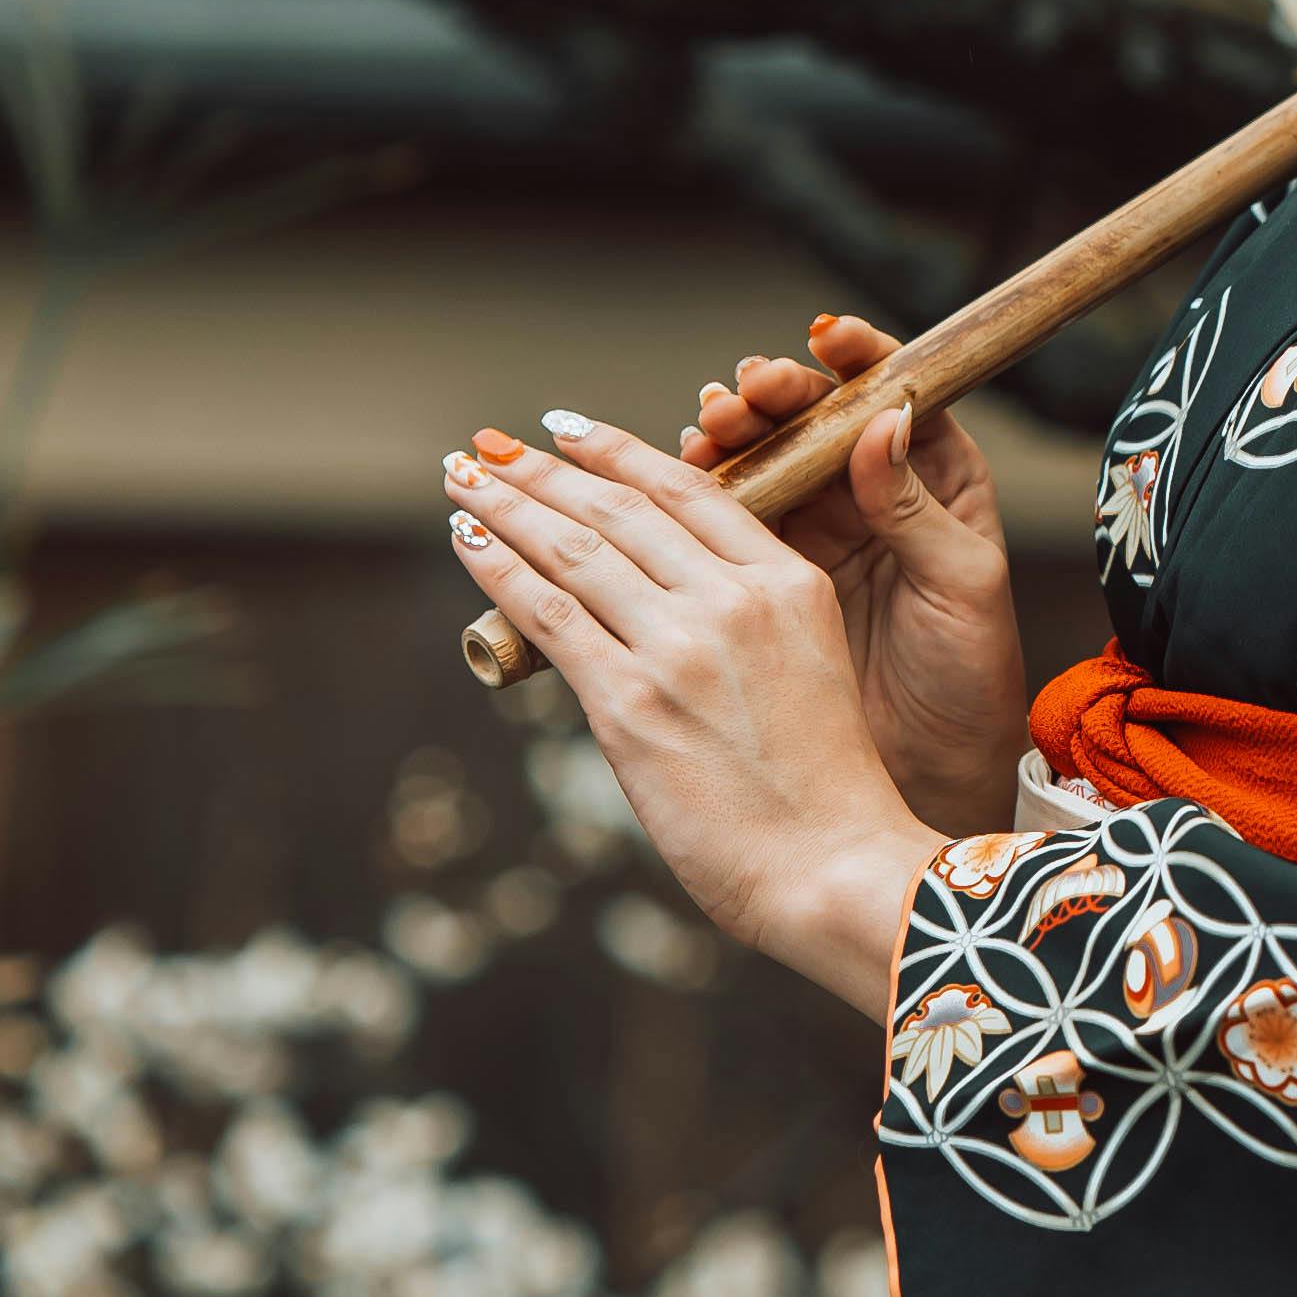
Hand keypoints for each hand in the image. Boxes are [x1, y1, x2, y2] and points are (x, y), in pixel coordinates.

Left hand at [445, 415, 939, 1021]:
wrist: (834, 868)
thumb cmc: (823, 790)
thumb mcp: (812, 665)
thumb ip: (746, 618)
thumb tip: (656, 599)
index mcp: (788, 584)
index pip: (687, 490)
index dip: (615, 451)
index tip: (565, 428)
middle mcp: (735, 601)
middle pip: (619, 510)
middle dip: (542, 470)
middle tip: (489, 445)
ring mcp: (681, 648)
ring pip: (575, 550)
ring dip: (507, 506)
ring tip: (463, 480)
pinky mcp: (632, 703)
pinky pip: (549, 614)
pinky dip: (499, 569)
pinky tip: (469, 542)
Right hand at [650, 308, 1029, 842]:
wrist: (931, 774)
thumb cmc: (969, 683)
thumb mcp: (960, 590)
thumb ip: (916, 508)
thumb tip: (885, 418)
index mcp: (934, 479)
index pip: (890, 391)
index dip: (855, 356)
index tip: (825, 339)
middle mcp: (868, 493)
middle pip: (809, 417)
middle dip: (772, 395)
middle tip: (741, 397)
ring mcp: (812, 532)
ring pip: (761, 460)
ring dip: (729, 437)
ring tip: (707, 429)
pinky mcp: (764, 578)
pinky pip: (724, 521)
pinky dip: (695, 497)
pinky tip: (677, 479)